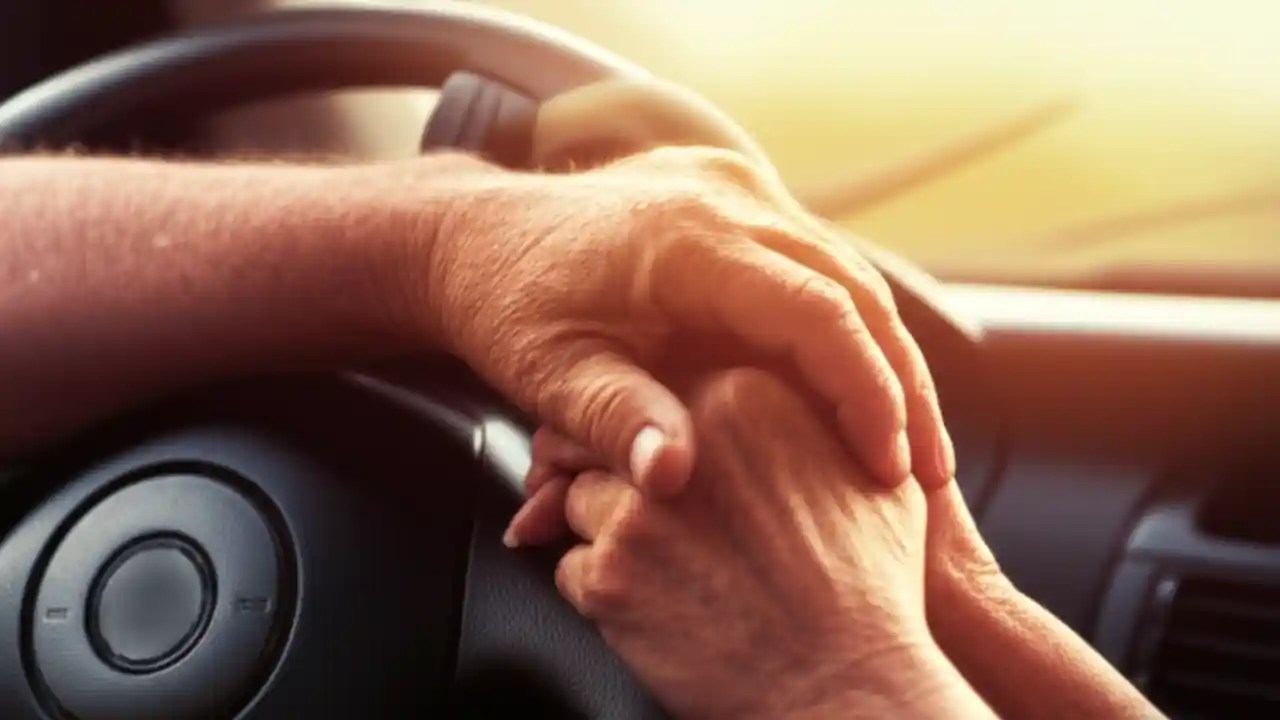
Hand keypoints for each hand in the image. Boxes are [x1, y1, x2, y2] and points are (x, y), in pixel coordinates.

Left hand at [409, 145, 952, 495]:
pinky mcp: (740, 202)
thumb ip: (613, 420)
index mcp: (686, 238)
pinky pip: (819, 268)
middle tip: (925, 473)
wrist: (478, 235)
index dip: (865, 391)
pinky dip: (850, 334)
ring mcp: (738, 190)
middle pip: (855, 290)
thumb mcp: (544, 371)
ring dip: (885, 362)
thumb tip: (674, 479)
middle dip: (900, 386)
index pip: (815, 310)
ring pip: (848, 277)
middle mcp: (726, 197)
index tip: (890, 466)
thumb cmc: (506, 305)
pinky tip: (864, 397)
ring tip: (912, 447)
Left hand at [544, 368, 985, 718]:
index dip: (661, 428)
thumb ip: (829, 421)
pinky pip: (573, 566)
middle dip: (617, 473)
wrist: (850, 685)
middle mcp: (681, 442)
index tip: (669, 460)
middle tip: (643, 510)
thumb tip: (811, 404)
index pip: (664, 390)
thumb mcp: (875, 477)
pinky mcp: (610, 576)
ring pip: (582, 499)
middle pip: (612, 438)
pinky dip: (603, 588)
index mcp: (742, 397)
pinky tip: (658, 607)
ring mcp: (638, 511)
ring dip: (611, 532)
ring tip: (669, 569)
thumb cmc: (873, 589)